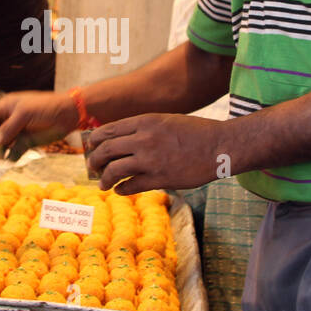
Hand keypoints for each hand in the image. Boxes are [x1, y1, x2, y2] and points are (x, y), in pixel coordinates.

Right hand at [0, 91, 78, 158]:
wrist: (67, 114)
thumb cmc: (44, 107)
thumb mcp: (24, 114)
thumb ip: (8, 129)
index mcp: (6, 108)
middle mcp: (9, 120)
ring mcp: (18, 132)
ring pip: (3, 144)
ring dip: (0, 152)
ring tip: (1, 157)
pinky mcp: (26, 142)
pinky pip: (15, 151)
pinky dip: (12, 156)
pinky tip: (11, 159)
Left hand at [85, 114, 229, 193]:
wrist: (220, 146)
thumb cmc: (195, 132)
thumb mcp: (165, 121)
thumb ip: (143, 128)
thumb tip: (120, 140)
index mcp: (145, 121)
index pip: (108, 131)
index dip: (95, 141)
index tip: (91, 147)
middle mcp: (144, 139)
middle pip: (106, 150)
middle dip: (95, 161)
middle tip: (93, 167)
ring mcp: (151, 160)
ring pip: (114, 170)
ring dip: (105, 179)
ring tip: (103, 184)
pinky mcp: (160, 178)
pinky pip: (131, 186)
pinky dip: (122, 189)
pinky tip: (121, 189)